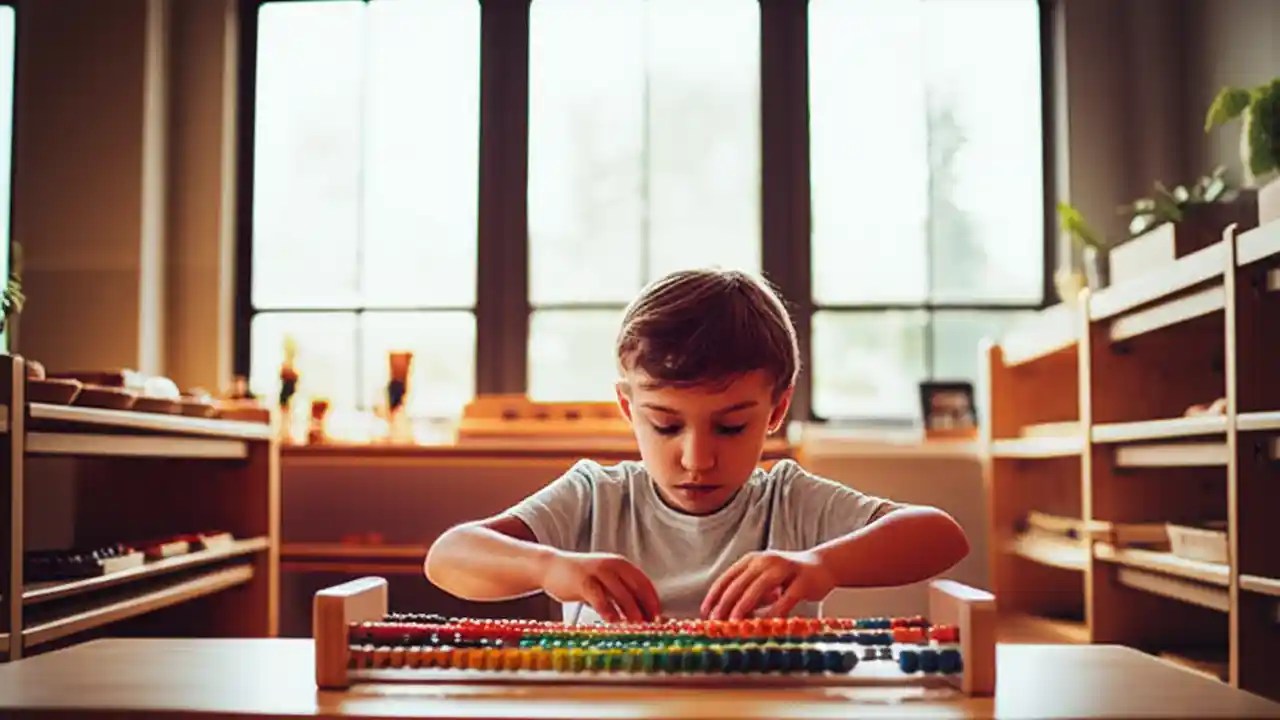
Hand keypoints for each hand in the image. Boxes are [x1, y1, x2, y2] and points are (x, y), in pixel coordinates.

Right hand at [541, 551, 660, 622]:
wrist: (552, 567)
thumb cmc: (580, 578)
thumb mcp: (604, 581)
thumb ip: (619, 594)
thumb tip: (639, 614)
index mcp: (620, 564)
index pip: (643, 582)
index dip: (652, 600)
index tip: (658, 616)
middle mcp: (611, 565)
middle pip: (635, 587)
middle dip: (645, 607)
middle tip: (650, 624)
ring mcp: (597, 572)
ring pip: (620, 592)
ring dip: (630, 610)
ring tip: (636, 624)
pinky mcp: (583, 581)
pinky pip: (599, 597)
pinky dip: (607, 609)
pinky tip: (612, 620)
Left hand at [700, 550, 835, 619]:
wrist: (822, 566)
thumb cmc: (787, 578)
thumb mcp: (764, 582)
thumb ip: (747, 594)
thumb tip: (726, 616)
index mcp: (753, 560)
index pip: (727, 577)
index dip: (714, 595)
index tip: (705, 612)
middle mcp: (766, 561)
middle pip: (740, 583)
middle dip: (725, 604)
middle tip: (716, 621)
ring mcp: (785, 569)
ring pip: (759, 588)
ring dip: (744, 606)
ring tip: (733, 623)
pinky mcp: (803, 581)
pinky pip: (785, 599)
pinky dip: (773, 612)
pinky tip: (765, 624)